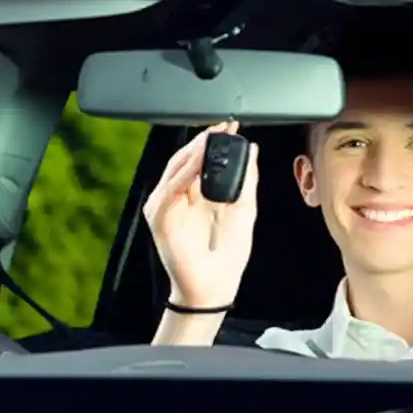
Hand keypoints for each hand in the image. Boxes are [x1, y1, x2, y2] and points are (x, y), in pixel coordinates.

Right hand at [143, 121, 259, 310]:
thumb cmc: (227, 254)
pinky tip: (198, 163)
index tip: (231, 127)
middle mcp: (179, 197)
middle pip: (185, 159)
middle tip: (222, 127)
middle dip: (203, 141)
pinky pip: (171, 189)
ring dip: (194, 152)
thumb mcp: (244, 210)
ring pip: (176, 169)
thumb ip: (247, 180)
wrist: (215, 285)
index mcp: (197, 194)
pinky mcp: (160, 217)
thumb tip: (252, 150)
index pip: (200, 159)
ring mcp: (167, 206)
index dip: (213, 141)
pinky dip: (184, 174)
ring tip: (212, 139)